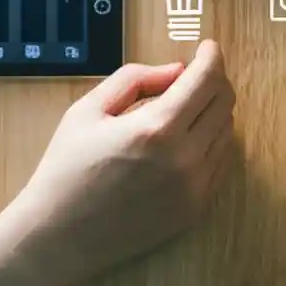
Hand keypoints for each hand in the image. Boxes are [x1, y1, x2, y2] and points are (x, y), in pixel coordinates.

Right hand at [6, 41, 235, 285]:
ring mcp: (195, 188)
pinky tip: (186, 139)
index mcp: (157, 129)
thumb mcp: (88, 110)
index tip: (207, 47)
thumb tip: (178, 70)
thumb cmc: (66, 170)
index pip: (207, 80)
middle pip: (225, 103)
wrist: (58, 238)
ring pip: (227, 133)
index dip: (211, 56)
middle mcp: (185, 159)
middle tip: (194, 75)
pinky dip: (212, 143)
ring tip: (183, 109)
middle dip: (214, 80)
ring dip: (213, 112)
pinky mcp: (196, 209)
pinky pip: (221, 163)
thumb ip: (136, 79)